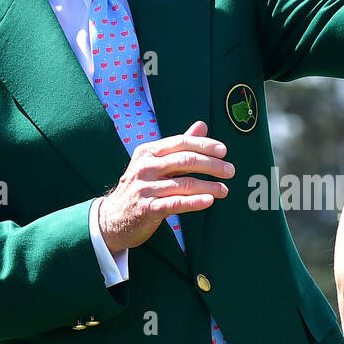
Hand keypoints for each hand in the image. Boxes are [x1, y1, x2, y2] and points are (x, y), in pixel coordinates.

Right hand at [98, 121, 233, 250]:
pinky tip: (209, 201)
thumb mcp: (156, 163)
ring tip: (224, 190)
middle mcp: (145, 167)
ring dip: (209, 186)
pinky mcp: (147, 209)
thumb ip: (179, 146)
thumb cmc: (141, 187)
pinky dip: (195, 202)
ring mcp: (145, 188)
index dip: (204, 145)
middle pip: (185, 161)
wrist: (113, 218)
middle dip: (211, 165)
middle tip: (230, 171)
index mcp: (148, 152)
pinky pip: (176, 203)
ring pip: (183, 183)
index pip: (180, 142)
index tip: (223, 151)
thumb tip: (202, 125)